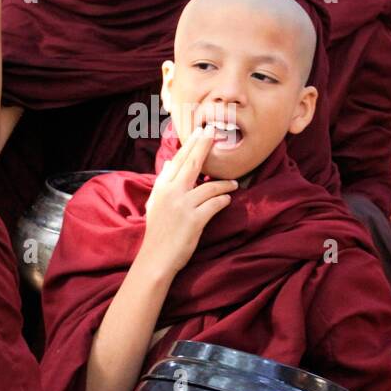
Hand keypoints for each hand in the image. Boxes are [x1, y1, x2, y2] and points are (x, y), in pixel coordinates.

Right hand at [139, 125, 237, 276]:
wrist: (156, 258)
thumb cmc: (158, 232)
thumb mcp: (156, 204)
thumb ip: (163, 184)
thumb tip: (168, 164)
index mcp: (161, 187)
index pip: (178, 160)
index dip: (191, 145)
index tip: (201, 132)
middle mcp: (171, 192)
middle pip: (192, 163)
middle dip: (204, 146)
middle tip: (215, 132)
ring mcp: (183, 205)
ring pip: (209, 185)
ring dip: (225, 184)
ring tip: (234, 184)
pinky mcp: (194, 219)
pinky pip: (214, 204)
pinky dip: (223, 200)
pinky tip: (228, 199)